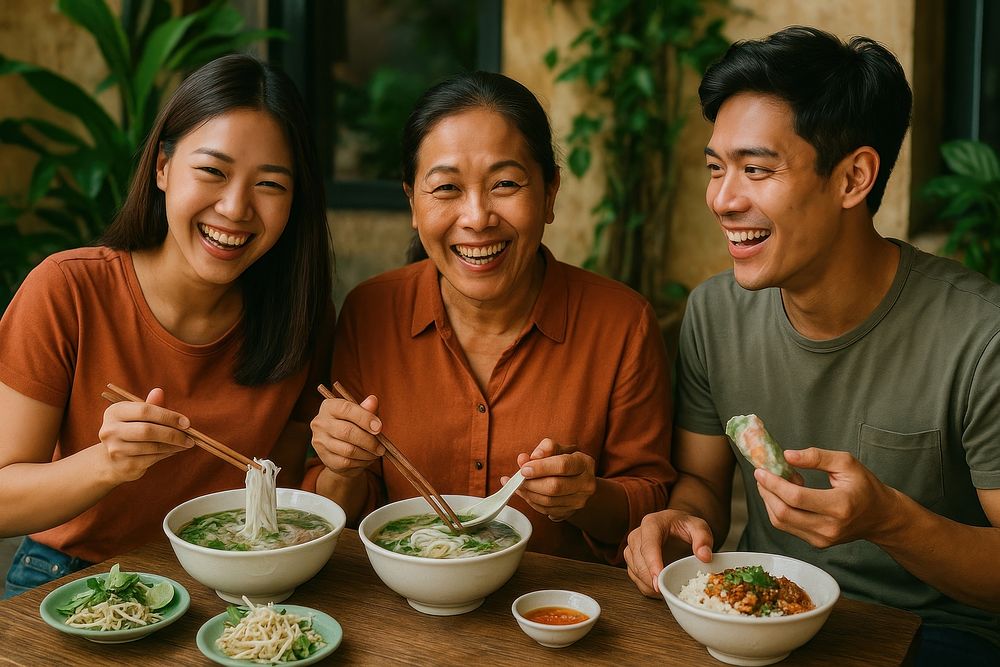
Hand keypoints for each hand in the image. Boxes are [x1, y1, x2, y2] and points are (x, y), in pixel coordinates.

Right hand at [98, 388, 193, 482]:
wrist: (113, 460)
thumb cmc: (132, 431)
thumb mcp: (139, 415)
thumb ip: (151, 405)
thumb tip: (159, 391)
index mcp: (114, 412)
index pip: (144, 410)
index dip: (168, 416)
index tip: (186, 422)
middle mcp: (110, 430)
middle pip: (148, 431)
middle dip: (173, 434)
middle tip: (190, 437)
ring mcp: (115, 449)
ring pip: (152, 446)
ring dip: (173, 445)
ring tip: (186, 443)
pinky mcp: (124, 465)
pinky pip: (152, 458)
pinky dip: (167, 454)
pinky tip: (175, 450)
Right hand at [310, 394, 384, 477]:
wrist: (340, 449)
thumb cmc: (353, 425)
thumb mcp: (361, 414)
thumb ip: (367, 408)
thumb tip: (373, 400)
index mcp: (329, 406)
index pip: (346, 409)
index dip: (365, 417)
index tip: (379, 428)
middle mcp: (320, 423)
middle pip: (347, 432)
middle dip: (368, 440)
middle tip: (381, 447)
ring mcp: (320, 442)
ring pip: (348, 450)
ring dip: (367, 453)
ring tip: (376, 452)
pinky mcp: (325, 458)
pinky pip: (346, 462)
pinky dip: (361, 462)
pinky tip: (367, 459)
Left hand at [501, 438, 595, 521]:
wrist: (581, 480)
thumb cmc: (567, 461)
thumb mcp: (559, 448)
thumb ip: (544, 448)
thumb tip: (524, 459)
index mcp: (585, 463)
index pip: (562, 466)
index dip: (541, 468)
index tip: (524, 469)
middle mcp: (586, 484)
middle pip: (554, 487)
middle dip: (531, 483)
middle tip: (518, 478)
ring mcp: (579, 501)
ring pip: (548, 501)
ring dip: (528, 493)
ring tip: (518, 484)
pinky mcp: (569, 512)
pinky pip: (546, 510)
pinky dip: (532, 501)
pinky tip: (526, 492)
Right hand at [624, 510, 714, 596]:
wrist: (677, 526)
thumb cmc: (685, 526)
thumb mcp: (699, 527)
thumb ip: (703, 539)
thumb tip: (704, 556)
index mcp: (652, 523)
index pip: (648, 544)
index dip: (652, 563)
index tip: (658, 580)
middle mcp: (637, 535)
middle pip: (639, 561)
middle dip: (651, 579)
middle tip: (668, 591)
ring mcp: (632, 549)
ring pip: (635, 571)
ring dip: (649, 585)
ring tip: (667, 589)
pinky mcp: (632, 561)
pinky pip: (635, 578)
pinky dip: (647, 587)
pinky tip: (661, 588)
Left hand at [754, 447, 900, 547]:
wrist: (881, 517)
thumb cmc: (864, 487)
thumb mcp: (846, 463)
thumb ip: (816, 457)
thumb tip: (787, 455)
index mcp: (840, 505)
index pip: (796, 497)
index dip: (774, 483)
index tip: (761, 470)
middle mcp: (830, 527)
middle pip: (784, 513)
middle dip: (766, 492)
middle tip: (761, 475)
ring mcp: (822, 539)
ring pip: (781, 522)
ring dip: (769, 501)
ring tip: (774, 483)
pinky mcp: (817, 543)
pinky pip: (787, 527)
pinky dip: (778, 510)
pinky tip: (784, 496)